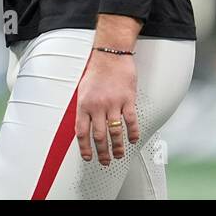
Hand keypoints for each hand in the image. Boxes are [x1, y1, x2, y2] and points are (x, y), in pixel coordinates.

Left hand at [75, 51, 138, 166]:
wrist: (110, 54)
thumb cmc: (97, 71)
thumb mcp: (83, 90)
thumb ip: (84, 109)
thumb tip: (84, 126)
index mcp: (84, 105)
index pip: (82, 132)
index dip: (85, 148)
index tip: (88, 157)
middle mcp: (97, 106)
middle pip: (99, 136)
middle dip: (102, 152)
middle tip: (105, 161)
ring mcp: (113, 103)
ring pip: (115, 132)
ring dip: (118, 147)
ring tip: (119, 154)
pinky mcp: (127, 99)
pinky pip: (131, 121)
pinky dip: (132, 133)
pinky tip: (133, 139)